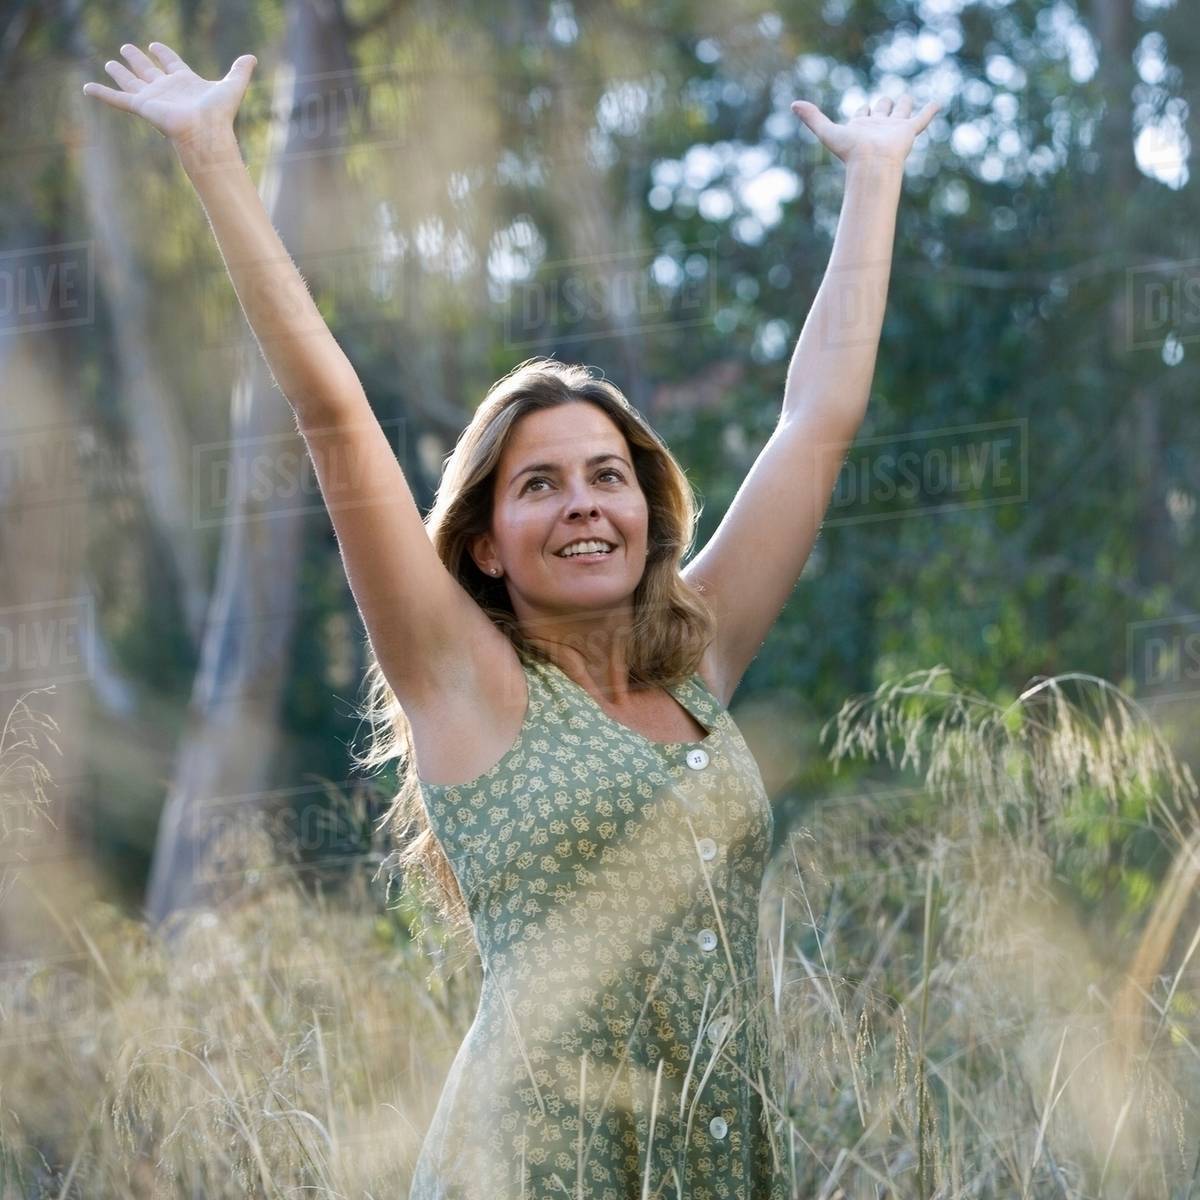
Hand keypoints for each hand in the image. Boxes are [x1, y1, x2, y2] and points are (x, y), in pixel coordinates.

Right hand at [82, 41, 255, 153]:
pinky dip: (102, 93)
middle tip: (126, 48)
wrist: (207, 133)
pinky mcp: (142, 106)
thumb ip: (240, 71)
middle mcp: (167, 89)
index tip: (155, 45)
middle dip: (137, 59)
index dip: (164, 54)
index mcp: (185, 82)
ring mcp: (153, 98)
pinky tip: (86, 88)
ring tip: (108, 62)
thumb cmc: (220, 114)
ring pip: (131, 80)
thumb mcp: (232, 86)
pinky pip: (117, 98)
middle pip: (148, 70)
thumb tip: (252, 57)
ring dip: (119, 72)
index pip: (171, 63)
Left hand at [791, 94, 939, 165]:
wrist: (872, 163)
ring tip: (907, 101)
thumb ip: (812, 118)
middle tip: (885, 104)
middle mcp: (879, 126)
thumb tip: (792, 104)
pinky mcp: (909, 131)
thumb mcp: (828, 131)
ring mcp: (895, 128)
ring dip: (904, 104)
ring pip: (902, 110)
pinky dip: (930, 110)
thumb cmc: (850, 152)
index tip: (863, 109)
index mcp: (861, 126)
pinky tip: (938, 103)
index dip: (862, 109)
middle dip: (884, 104)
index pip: (863, 111)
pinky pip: (922, 118)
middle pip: (883, 107)